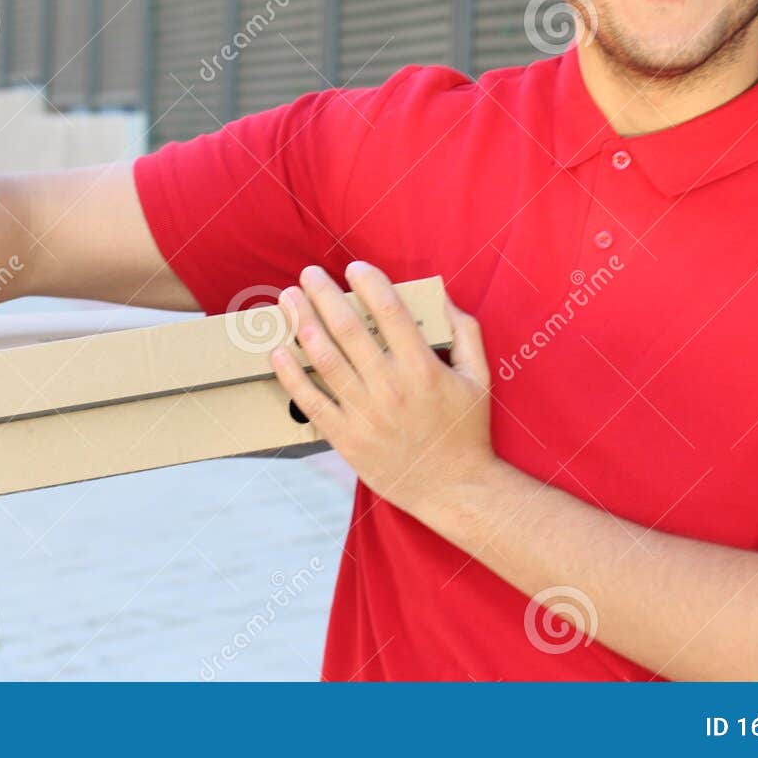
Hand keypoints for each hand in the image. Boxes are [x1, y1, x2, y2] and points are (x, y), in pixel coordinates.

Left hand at [269, 261, 497, 522]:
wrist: (454, 489)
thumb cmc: (467, 431)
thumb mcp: (479, 377)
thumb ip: (464, 331)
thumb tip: (441, 294)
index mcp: (423, 368)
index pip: (389, 312)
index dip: (368, 283)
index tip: (354, 267)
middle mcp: (390, 387)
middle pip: (347, 329)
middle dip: (323, 295)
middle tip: (307, 273)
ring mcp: (365, 414)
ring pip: (325, 360)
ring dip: (302, 324)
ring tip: (288, 300)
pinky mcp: (347, 439)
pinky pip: (312, 402)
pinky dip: (291, 376)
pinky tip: (277, 351)